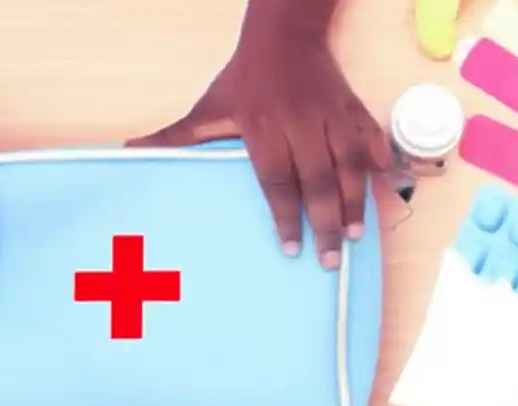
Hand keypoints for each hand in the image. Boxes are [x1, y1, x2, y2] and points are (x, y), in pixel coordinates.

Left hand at [128, 13, 391, 269]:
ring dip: (354, 201)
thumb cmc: (244, 78)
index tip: (291, 249)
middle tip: (329, 259)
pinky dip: (380, 161)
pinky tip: (387, 187)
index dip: (284, 216)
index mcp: (262, 128)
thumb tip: (130, 151)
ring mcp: (330, 116)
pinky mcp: (352, 108)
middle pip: (315, 180)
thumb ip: (175, 138)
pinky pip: (371, 138)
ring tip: (356, 236)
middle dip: (323, 222)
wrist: (284, 34)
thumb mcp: (207, 107)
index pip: (276, 180)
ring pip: (347, 163)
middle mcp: (299, 124)